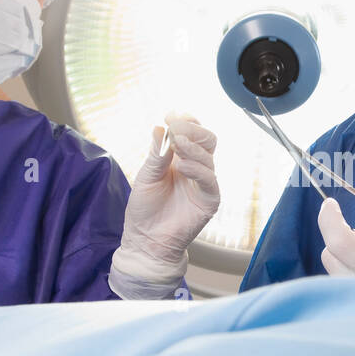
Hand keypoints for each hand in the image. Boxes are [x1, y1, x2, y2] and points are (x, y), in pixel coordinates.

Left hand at [109, 115, 219, 298]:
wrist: (146, 240)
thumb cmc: (144, 209)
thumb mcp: (146, 176)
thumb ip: (156, 154)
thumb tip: (160, 126)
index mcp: (180, 159)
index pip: (192, 133)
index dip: (185, 121)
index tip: (169, 115)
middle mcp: (195, 168)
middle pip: (208, 139)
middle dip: (193, 130)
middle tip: (176, 127)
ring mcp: (203, 184)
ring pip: (208, 156)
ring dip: (192, 148)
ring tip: (176, 144)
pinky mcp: (209, 200)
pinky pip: (209, 179)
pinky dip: (197, 169)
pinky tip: (182, 166)